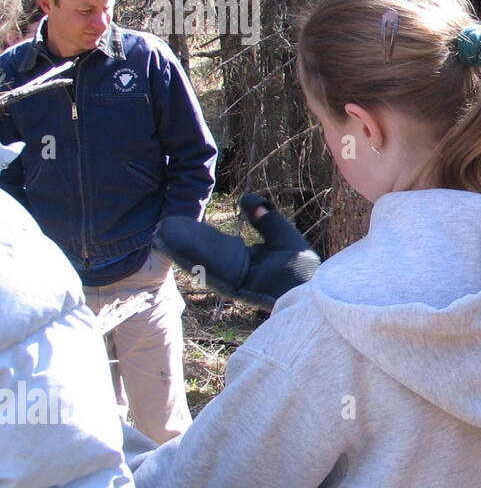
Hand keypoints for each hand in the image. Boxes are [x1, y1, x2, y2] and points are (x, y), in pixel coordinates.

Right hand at [153, 193, 320, 310]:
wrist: (314, 289)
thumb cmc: (302, 270)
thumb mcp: (282, 236)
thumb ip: (266, 219)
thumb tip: (248, 198)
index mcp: (245, 262)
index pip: (215, 246)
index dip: (197, 235)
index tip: (180, 223)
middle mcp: (235, 273)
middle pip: (202, 254)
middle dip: (182, 241)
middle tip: (161, 227)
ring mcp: (233, 282)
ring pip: (200, 262)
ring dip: (180, 249)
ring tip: (160, 234)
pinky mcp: (233, 288)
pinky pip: (208, 270)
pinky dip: (191, 258)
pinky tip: (176, 247)